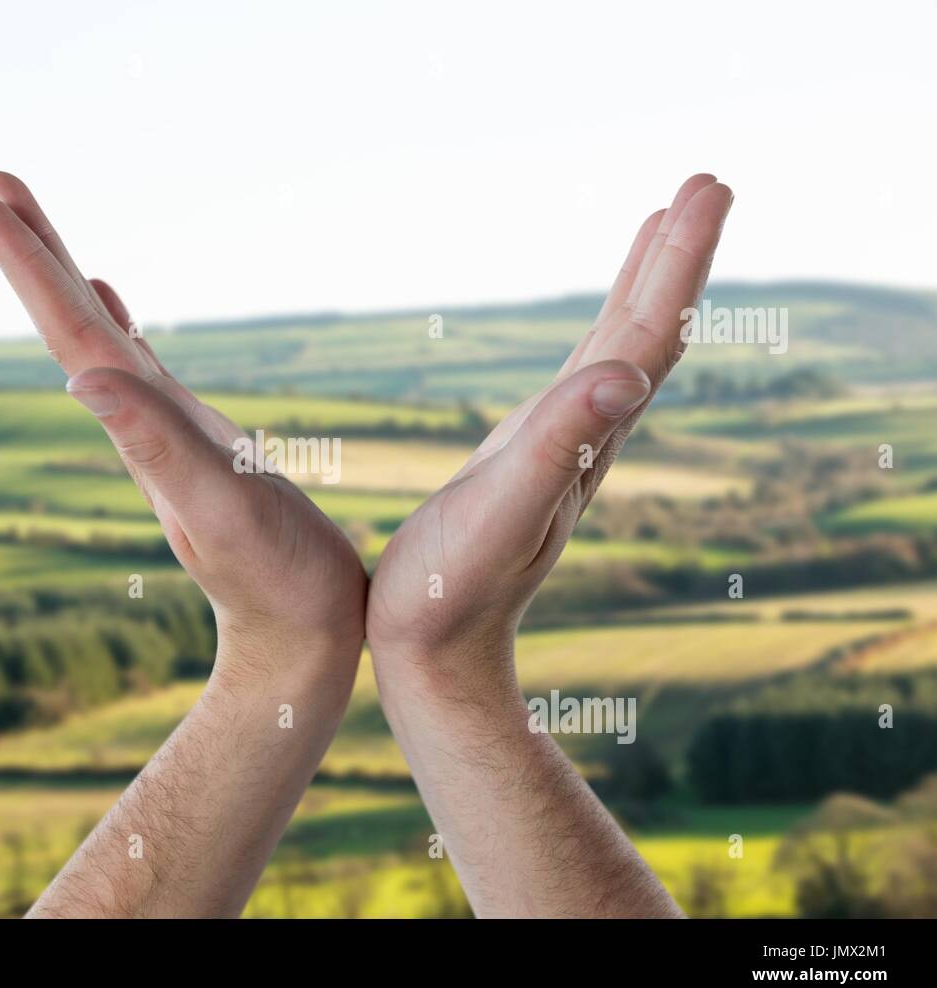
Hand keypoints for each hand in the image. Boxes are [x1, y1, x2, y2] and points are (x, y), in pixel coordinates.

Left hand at [0, 172, 366, 667]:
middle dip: (32, 252)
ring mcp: (164, 432)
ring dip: (65, 279)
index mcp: (139, 429)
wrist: (296, 636)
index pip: (72, 333)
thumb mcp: (221, 509)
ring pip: (101, 337)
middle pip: (72, 323)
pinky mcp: (196, 442)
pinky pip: (142, 367)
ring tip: (33, 224)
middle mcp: (138, 425)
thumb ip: (157, 445)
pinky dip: (119, 325)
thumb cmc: (275, 581)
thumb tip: (80, 381)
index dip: (30, 267)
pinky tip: (112, 304)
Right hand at [367, 174, 732, 671]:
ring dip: (646, 284)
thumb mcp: (502, 515)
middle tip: (706, 182)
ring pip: (620, 349)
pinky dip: (599, 332)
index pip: (648, 333)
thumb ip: (558, 447)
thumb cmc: (452, 588)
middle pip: (648, 329)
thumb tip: (626, 375)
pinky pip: (580, 378)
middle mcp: (588, 435)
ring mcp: (562, 446)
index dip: (679, 260)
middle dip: (677, 253)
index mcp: (585, 436)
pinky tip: (598, 330)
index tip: (707, 189)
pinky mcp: (532, 458)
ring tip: (660, 226)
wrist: (436, 648)